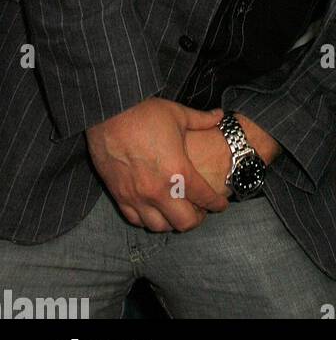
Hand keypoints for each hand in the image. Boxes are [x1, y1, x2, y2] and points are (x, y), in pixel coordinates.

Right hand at [85, 98, 230, 232]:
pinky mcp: (118, 196)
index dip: (217, 203)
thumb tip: (220, 116)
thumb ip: (202, 120)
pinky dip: (148, 220)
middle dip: (197, 219)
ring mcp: (137, 197)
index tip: (221, 204)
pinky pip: (136, 220)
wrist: (109, 113)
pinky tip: (154, 210)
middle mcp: (159, 190)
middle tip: (200, 210)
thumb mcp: (179, 114)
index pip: (204, 197)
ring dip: (172, 222)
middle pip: (184, 222)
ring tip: (177, 211)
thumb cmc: (145, 113)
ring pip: (159, 227)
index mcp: (179, 171)